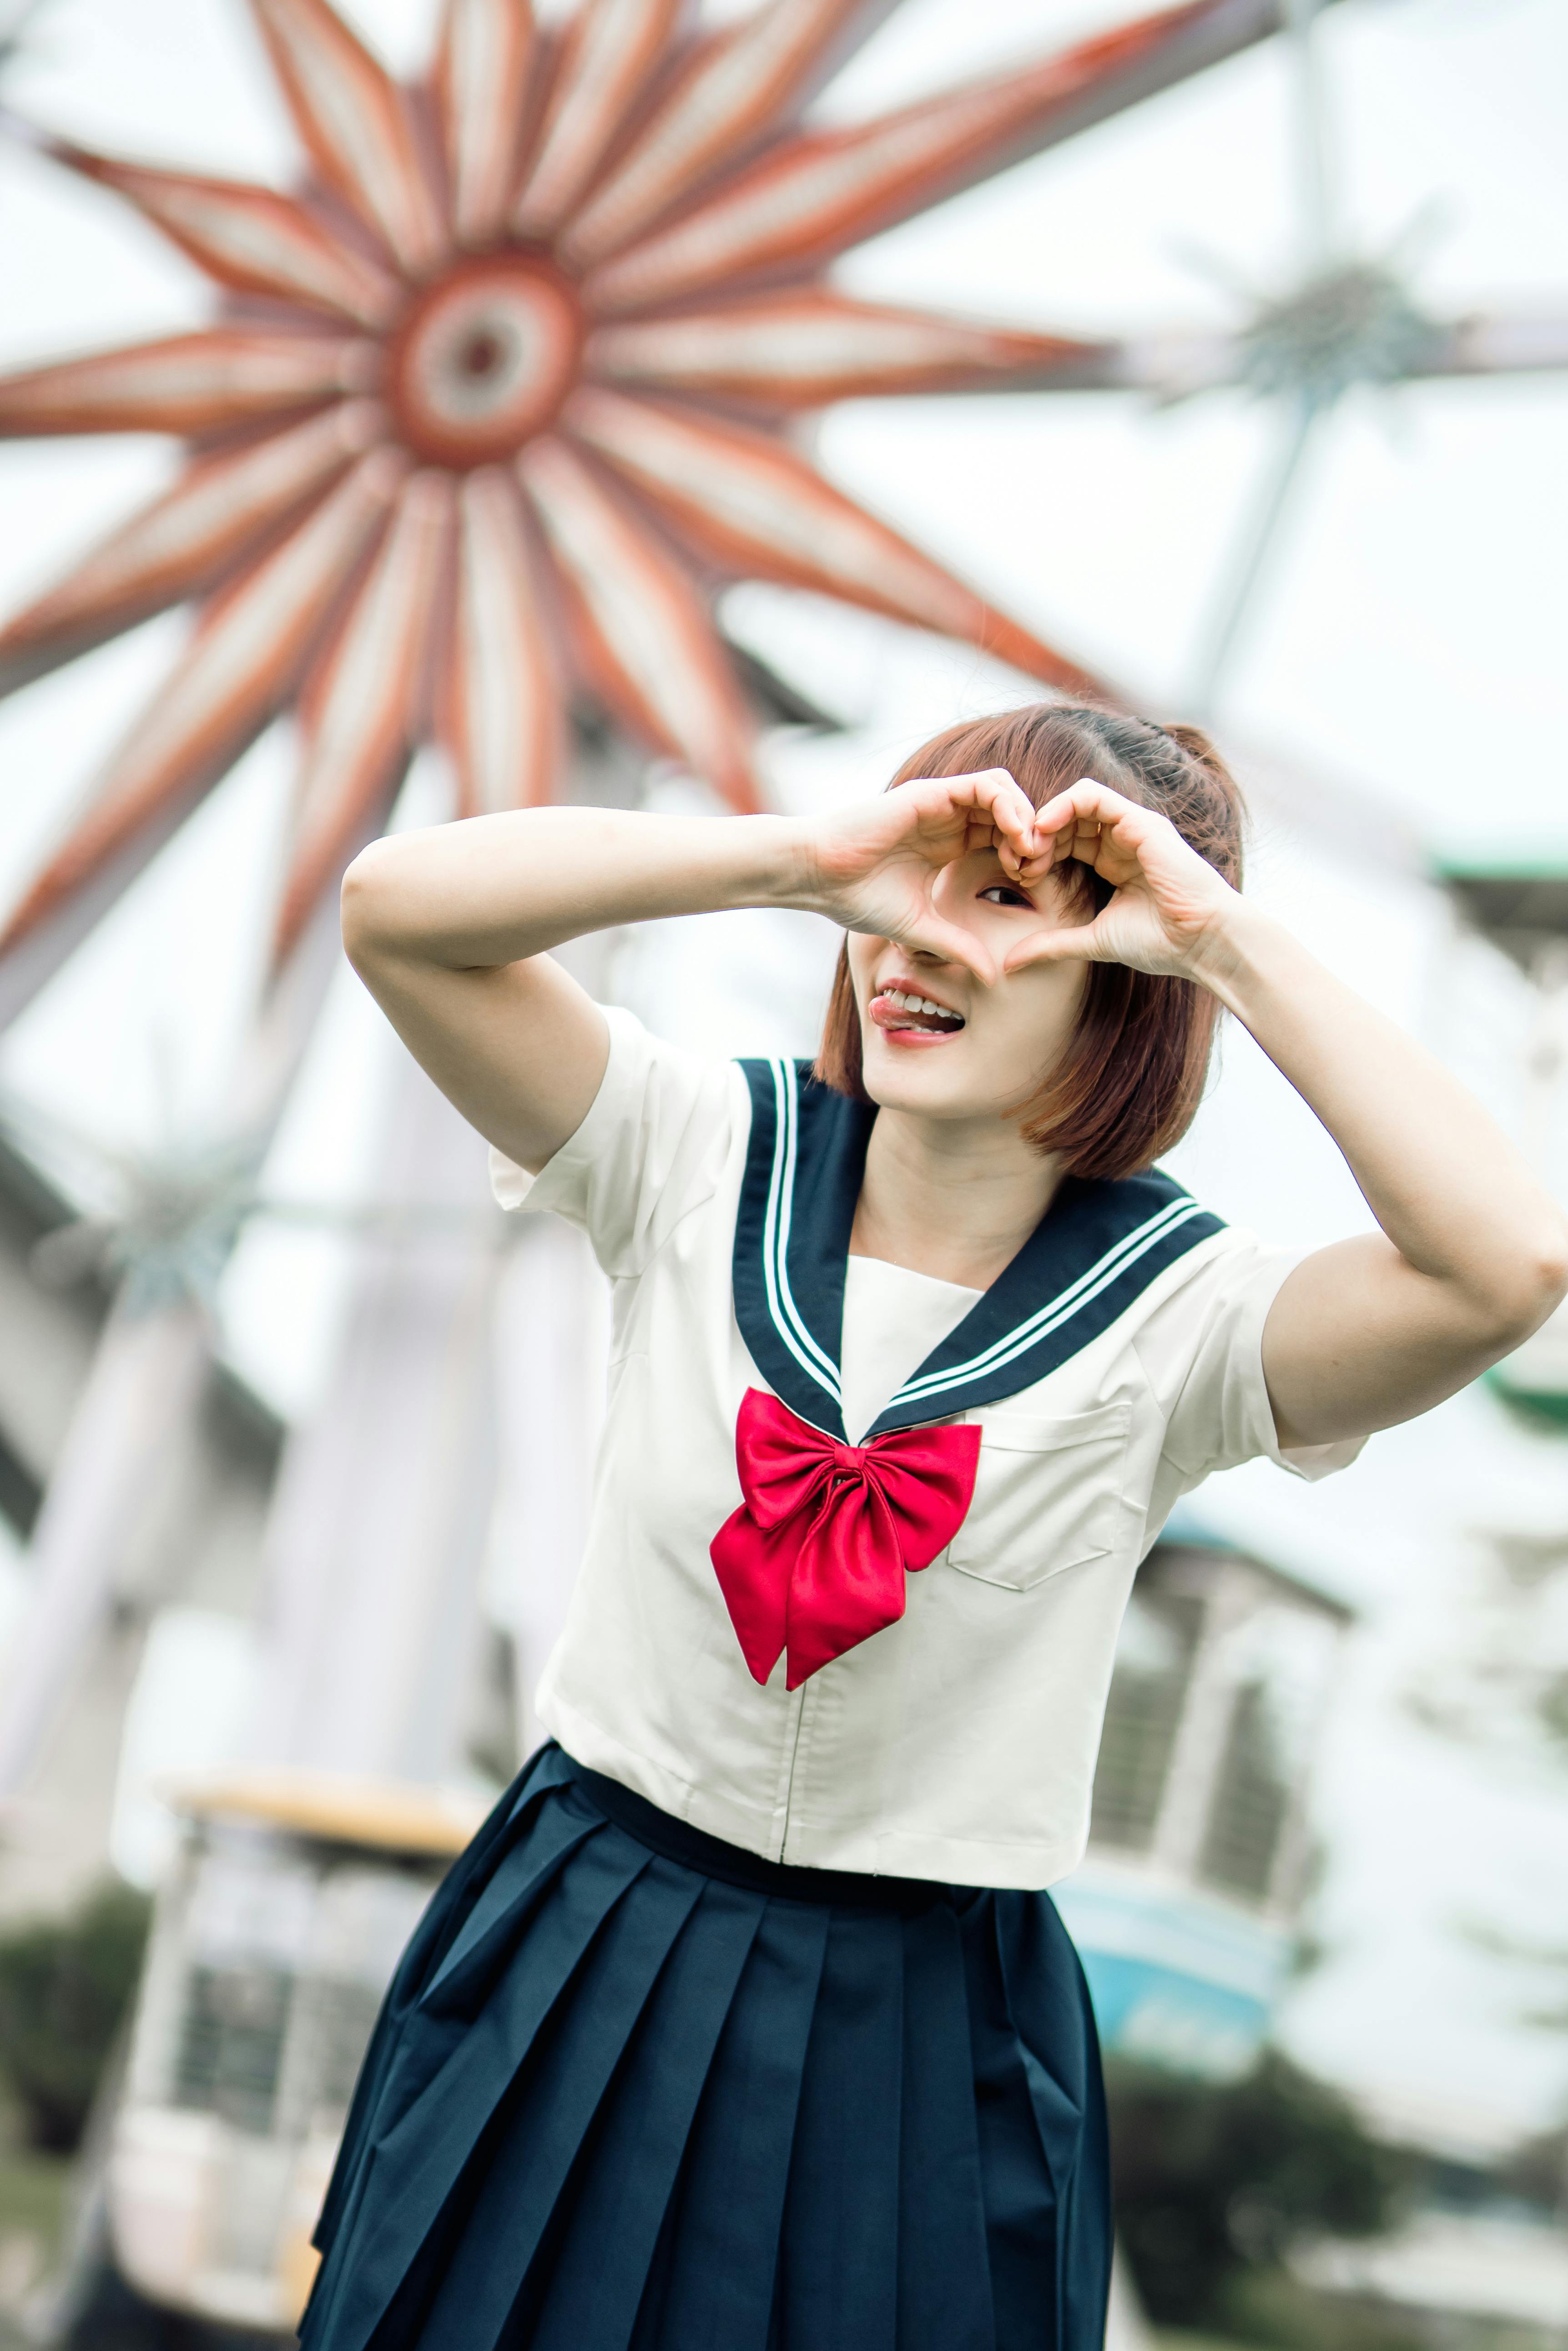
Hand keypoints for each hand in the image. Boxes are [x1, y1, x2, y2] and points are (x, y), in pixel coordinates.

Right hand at [801, 768, 1039, 980]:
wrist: (818, 876)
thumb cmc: (857, 898)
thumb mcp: (921, 928)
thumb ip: (957, 945)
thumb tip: (992, 976)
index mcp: (949, 844)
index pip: (1003, 836)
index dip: (1024, 856)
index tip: (1029, 884)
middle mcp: (948, 819)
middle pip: (1011, 810)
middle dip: (1032, 835)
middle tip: (1035, 867)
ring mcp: (941, 803)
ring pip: (1004, 791)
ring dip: (1026, 817)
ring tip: (1027, 851)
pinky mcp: (932, 793)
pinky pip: (986, 785)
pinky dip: (1009, 805)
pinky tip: (1014, 836)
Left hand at [1002, 778, 1240, 980]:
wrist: (1202, 942)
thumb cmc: (1159, 943)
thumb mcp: (1091, 940)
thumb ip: (1051, 945)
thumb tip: (1008, 963)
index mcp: (1112, 861)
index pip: (1063, 841)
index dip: (1036, 854)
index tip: (1018, 877)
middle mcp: (1121, 839)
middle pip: (1065, 820)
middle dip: (1034, 836)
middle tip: (1015, 861)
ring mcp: (1132, 827)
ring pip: (1075, 801)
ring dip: (1044, 819)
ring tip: (1028, 846)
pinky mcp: (1140, 822)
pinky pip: (1093, 796)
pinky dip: (1063, 806)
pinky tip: (1044, 828)